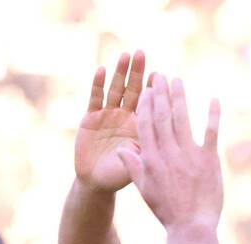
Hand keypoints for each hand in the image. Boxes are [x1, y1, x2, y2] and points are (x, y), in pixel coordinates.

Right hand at [76, 51, 144, 192]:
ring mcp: (108, 115)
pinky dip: (97, 85)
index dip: (152, 90)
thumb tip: (154, 138)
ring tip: (125, 56)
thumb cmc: (119, 177)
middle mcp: (125, 117)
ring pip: (115, 90)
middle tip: (142, 54)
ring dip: (120, 73)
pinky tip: (101, 70)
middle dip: (137, 73)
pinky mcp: (90, 117)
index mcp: (139, 127)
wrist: (95, 183)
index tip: (159, 76)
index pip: (148, 104)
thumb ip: (143, 150)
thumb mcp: (136, 165)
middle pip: (132, 90)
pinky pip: (95, 98)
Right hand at [117, 75, 220, 230]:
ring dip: (179, 97)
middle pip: (162, 116)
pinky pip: (211, 131)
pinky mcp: (209, 159)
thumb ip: (133, 167)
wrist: (191, 226)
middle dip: (160, 93)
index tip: (145, 90)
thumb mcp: (145, 190)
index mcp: (152, 159)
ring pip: (182, 118)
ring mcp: (189, 154)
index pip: (145, 125)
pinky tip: (213, 100)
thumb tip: (121, 149)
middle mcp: (168, 152)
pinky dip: (213, 115)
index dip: (145, 105)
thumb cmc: (167, 210)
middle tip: (159, 76)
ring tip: (177, 81)